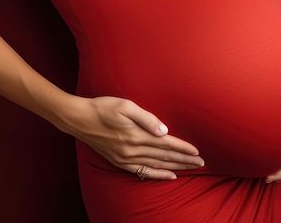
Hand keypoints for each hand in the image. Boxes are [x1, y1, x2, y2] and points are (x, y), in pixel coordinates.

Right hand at [68, 96, 205, 180]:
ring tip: (190, 169)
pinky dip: (157, 175)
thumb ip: (146, 118)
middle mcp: (132, 150)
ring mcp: (126, 158)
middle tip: (201, 163)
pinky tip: (169, 176)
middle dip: (184, 160)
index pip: (166, 143)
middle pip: (164, 156)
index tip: (197, 152)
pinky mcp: (120, 161)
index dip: (183, 148)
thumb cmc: (102, 107)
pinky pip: (143, 172)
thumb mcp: (124, 105)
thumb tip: (164, 130)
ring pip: (156, 165)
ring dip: (175, 167)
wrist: (78, 119)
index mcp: (136, 135)